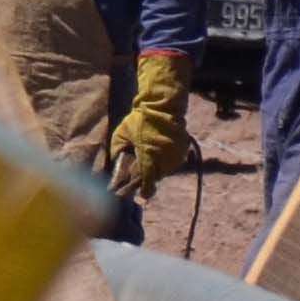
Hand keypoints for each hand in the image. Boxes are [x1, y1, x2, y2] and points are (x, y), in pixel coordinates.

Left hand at [100, 51, 193, 194]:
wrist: (163, 106)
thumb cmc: (140, 120)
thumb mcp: (121, 134)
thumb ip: (117, 150)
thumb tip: (116, 162)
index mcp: (148, 158)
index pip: (146, 183)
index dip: (142, 190)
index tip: (139, 194)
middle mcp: (164, 160)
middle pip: (156, 178)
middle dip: (149, 177)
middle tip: (142, 172)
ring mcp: (176, 156)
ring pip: (165, 171)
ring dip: (158, 168)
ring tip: (151, 158)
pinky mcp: (183, 150)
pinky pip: (173, 162)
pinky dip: (166, 160)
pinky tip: (160, 152)